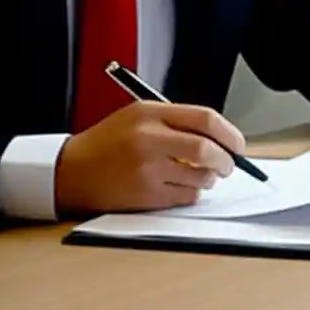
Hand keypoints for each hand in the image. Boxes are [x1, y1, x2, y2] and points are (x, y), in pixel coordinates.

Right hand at [55, 102, 245, 215]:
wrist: (71, 171)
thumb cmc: (108, 144)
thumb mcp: (138, 117)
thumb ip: (176, 122)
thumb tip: (221, 139)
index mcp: (150, 113)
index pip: (205, 118)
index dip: (229, 133)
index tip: (237, 145)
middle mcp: (148, 138)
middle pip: (207, 149)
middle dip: (226, 161)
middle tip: (228, 166)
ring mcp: (147, 168)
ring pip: (200, 176)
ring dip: (208, 179)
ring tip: (200, 176)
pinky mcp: (145, 194)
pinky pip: (186, 196)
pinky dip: (192, 193)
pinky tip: (181, 187)